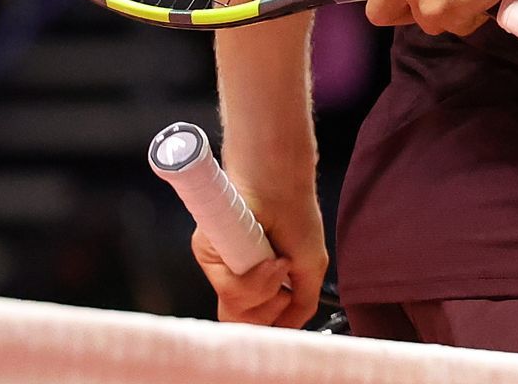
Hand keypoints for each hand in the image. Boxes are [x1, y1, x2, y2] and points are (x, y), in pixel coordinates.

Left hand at [192, 185, 327, 328]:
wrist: (282, 186)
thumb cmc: (296, 218)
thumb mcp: (310, 269)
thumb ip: (300, 306)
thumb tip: (286, 331)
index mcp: (255, 282)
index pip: (252, 321)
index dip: (270, 321)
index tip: (284, 305)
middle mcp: (234, 277)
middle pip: (241, 322)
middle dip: (270, 308)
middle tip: (284, 277)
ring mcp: (220, 268)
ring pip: (235, 310)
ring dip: (267, 290)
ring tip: (278, 262)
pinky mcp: (208, 255)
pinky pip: (230, 289)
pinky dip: (256, 278)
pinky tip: (268, 256)